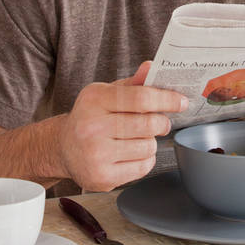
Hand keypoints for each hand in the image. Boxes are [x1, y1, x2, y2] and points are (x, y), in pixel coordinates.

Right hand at [57, 61, 187, 190]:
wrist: (63, 148)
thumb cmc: (90, 117)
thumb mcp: (106, 94)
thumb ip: (132, 83)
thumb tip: (151, 67)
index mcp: (94, 100)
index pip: (141, 98)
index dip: (167, 99)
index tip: (181, 101)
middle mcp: (91, 127)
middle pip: (148, 124)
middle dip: (162, 123)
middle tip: (161, 122)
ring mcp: (95, 155)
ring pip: (148, 146)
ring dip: (150, 142)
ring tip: (137, 138)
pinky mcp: (102, 177)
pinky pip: (142, 167)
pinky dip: (144, 159)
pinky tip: (130, 153)